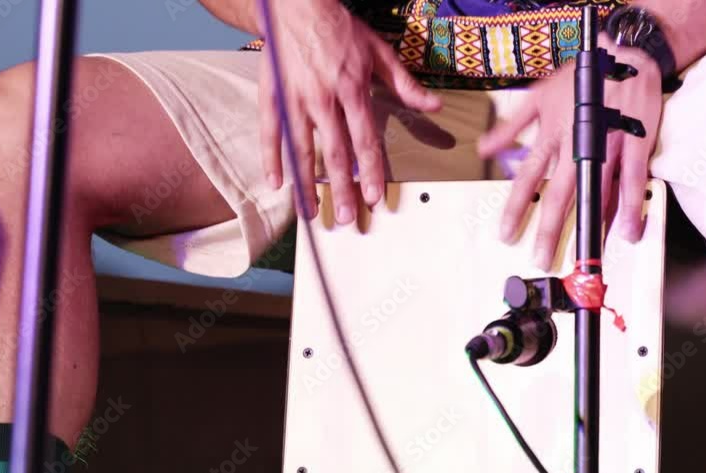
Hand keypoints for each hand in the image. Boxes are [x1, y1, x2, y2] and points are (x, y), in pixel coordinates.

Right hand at [258, 0, 441, 222]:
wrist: (296, 5)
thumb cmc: (340, 28)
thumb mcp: (379, 51)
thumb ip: (405, 84)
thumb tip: (434, 106)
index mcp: (352, 91)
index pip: (365, 141)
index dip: (371, 172)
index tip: (373, 198)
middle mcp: (323, 99)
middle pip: (335, 154)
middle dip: (341, 190)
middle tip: (345, 218)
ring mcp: (295, 100)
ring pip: (303, 150)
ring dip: (307, 184)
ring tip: (310, 212)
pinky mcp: (272, 96)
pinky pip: (270, 133)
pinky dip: (271, 159)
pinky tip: (276, 183)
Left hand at [477, 44, 661, 269]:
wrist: (624, 54)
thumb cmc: (580, 77)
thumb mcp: (537, 95)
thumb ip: (510, 127)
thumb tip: (483, 150)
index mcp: (551, 135)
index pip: (528, 179)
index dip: (516, 209)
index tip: (506, 235)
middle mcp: (576, 144)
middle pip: (559, 195)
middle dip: (548, 230)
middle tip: (541, 259)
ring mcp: (607, 145)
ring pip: (596, 192)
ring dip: (590, 227)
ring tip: (585, 256)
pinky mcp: (635, 143)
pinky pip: (632, 181)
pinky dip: (629, 207)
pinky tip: (627, 232)